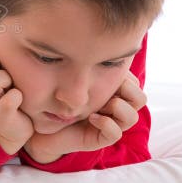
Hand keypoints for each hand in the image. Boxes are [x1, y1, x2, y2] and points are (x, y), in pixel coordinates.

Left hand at [24, 71, 147, 162]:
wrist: (41, 127)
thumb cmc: (55, 99)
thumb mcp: (70, 78)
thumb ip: (85, 66)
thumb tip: (95, 43)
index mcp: (111, 91)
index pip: (133, 82)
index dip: (124, 75)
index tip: (104, 69)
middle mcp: (114, 108)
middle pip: (139, 98)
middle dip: (127, 90)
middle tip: (105, 86)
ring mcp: (110, 124)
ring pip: (132, 117)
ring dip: (118, 107)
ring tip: (99, 105)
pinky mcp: (100, 139)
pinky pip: (116, 133)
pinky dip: (107, 124)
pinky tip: (92, 117)